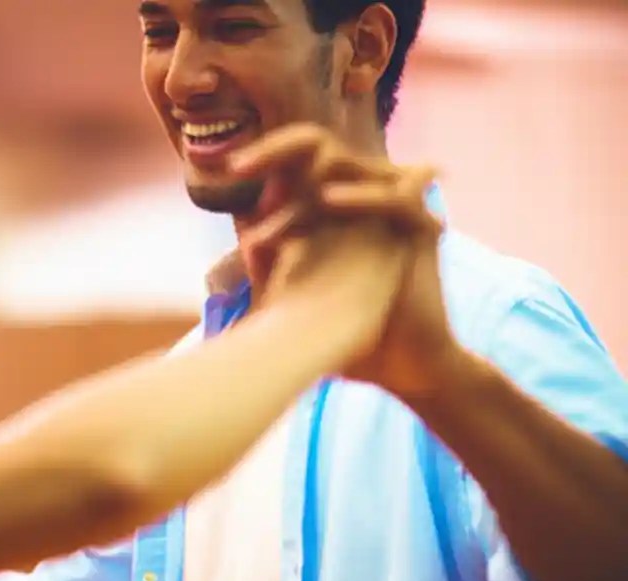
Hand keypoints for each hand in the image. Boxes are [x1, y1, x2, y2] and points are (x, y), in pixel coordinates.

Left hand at [231, 124, 459, 395]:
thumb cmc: (343, 339)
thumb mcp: (289, 298)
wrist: (396, 369)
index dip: (261, 159)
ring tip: (274, 198)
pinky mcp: (419, 232)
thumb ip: (269, 263)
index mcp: (326, 211)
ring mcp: (389, 213)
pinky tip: (328, 199)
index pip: (292, 164)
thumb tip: (247, 238)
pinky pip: (397, 198)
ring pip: (352, 165)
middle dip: (273, 150)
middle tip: (238, 167)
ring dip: (311, 174)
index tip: (225, 174)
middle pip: (318, 148)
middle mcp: (358, 202)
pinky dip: (363, 195)